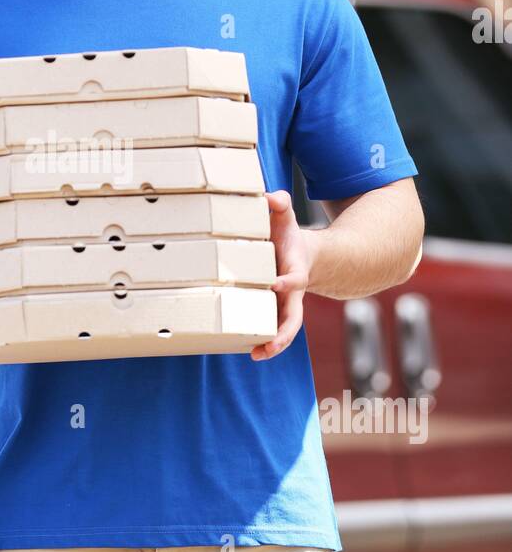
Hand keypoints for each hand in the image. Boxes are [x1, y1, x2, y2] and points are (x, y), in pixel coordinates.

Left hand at [250, 189, 313, 360]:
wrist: (302, 254)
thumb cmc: (287, 234)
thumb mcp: (285, 216)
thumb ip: (279, 204)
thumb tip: (268, 196)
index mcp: (296, 269)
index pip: (294, 278)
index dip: (286, 281)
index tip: (274, 283)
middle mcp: (292, 291)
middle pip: (294, 316)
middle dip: (283, 331)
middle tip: (270, 343)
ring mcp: (285, 304)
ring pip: (285, 329)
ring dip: (274, 344)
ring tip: (257, 355)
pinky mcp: (275, 310)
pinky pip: (273, 329)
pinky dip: (264, 341)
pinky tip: (248, 350)